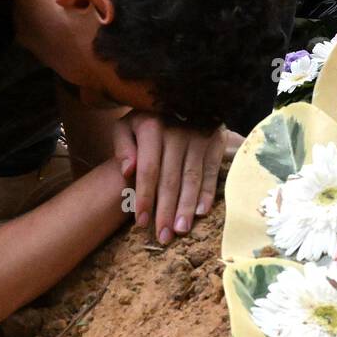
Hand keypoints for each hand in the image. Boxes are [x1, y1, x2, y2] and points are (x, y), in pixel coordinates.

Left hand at [112, 112, 227, 243]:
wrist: (179, 99)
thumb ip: (122, 146)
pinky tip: (201, 212)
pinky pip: (211, 172)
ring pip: (191, 178)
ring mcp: (198, 137)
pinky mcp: (214, 142)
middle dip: (166, 210)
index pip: (148, 169)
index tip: (141, 222)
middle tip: (163, 236)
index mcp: (152, 127)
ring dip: (186, 207)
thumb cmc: (146, 120)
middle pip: (170, 179)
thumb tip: (127, 171)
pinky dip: (207, 193)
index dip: (145, 197)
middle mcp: (177, 132)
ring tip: (181, 230)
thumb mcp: (126, 126)